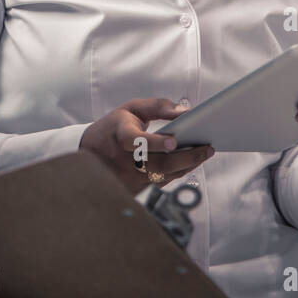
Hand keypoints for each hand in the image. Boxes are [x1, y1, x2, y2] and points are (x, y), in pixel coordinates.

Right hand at [79, 98, 214, 192]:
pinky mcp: (132, 190)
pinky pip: (160, 183)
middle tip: (208, 149)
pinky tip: (189, 163)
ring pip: (163, 176)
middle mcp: (123, 160)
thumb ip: (158, 107)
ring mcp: (127, 178)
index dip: (154, 142)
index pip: (136, 142)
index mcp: (120, 136)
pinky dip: (177, 173)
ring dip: (187, 166)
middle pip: (158, 164)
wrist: (89, 152)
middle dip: (187, 157)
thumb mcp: (131, 109)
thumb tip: (185, 111)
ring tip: (204, 154)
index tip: (173, 141)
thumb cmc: (115, 127)